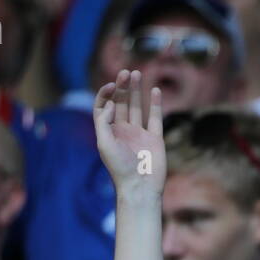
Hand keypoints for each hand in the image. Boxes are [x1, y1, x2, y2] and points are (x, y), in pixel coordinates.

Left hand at [93, 69, 164, 195]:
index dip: (106, 94)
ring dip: (136, 91)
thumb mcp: (104, 144)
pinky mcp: (155, 138)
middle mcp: (123, 131)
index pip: (104, 106)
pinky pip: (155, 118)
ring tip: (136, 74)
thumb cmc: (119, 168)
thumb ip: (104, 121)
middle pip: (121, 103)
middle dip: (123, 87)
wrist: (140, 186)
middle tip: (126, 72)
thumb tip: (112, 103)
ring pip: (137, 107)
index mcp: (109, 132)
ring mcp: (140, 134)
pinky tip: (154, 90)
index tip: (112, 86)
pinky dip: (155, 104)